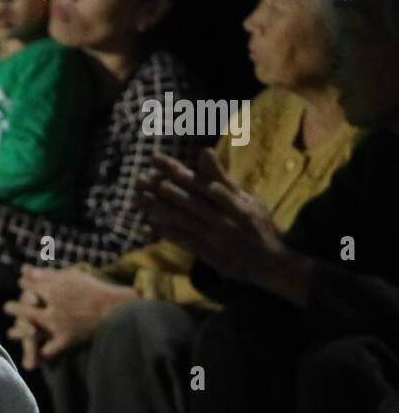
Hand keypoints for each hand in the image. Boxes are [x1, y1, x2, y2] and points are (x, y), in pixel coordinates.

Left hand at [5, 264, 137, 361]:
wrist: (116, 308)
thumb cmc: (95, 289)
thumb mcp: (71, 276)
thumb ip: (47, 274)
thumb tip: (24, 270)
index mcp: (53, 289)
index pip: (31, 286)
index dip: (25, 286)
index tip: (20, 284)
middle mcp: (52, 306)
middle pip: (26, 308)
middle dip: (14, 308)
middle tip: (6, 308)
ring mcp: (58, 324)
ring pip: (32, 329)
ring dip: (19, 332)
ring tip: (11, 333)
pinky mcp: (66, 338)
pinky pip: (49, 349)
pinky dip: (41, 353)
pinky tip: (33, 356)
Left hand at [135, 150, 309, 297]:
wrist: (273, 262)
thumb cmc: (257, 224)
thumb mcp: (246, 198)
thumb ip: (221, 177)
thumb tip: (203, 151)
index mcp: (235, 201)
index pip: (200, 181)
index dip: (176, 170)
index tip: (155, 159)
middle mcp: (225, 218)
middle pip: (189, 200)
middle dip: (162, 188)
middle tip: (140, 178)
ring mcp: (217, 237)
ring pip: (184, 220)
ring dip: (160, 209)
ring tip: (140, 198)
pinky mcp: (211, 255)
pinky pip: (186, 242)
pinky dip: (169, 233)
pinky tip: (151, 225)